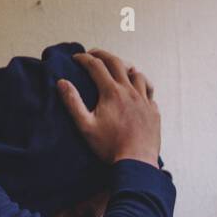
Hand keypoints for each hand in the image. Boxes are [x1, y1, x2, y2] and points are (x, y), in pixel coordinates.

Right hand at [57, 48, 160, 166]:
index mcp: (112, 92)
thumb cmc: (110, 147)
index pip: (96, 66)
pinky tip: (138, 93)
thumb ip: (73, 102)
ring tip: (119, 70)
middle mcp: (130, 91)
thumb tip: (62, 83)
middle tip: (93, 54)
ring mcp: (144, 100)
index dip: (84, 58)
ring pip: (137, 74)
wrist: (136, 162)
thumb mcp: (85, 126)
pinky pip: (149, 92)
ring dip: (126, 68)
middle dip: (103, 55)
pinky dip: (141, 87)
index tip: (76, 57)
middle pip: (117, 63)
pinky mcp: (153, 112)